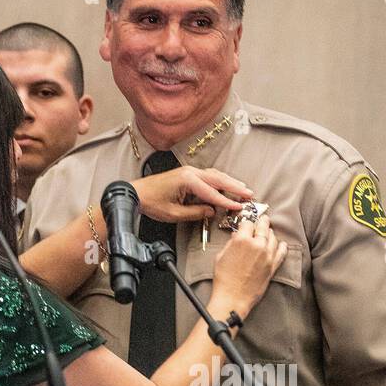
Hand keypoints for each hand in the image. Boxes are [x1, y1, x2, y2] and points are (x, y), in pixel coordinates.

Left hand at [134, 165, 252, 223]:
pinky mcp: (187, 174)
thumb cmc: (152, 203)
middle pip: (218, 179)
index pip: (212, 193)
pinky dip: (220, 180)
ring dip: (229, 181)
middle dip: (235, 186)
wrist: (137, 192)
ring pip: (215, 175)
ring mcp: (189, 171)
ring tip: (243, 188)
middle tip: (249, 194)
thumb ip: (195, 212)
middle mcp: (190, 172)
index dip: (227, 201)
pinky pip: (208, 176)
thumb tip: (211, 211)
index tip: (239, 206)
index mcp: (187, 180)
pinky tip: (227, 185)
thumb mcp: (174, 214)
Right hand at [210, 212, 286, 319]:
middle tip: (263, 219)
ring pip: (273, 238)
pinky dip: (282, 247)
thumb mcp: (221, 256)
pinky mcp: (273, 266)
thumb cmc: (224, 279)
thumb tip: (236, 236)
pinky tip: (282, 244)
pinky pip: (281, 253)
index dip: (246, 224)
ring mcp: (267, 255)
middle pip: (263, 227)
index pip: (247, 223)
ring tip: (268, 233)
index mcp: (242, 240)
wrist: (233, 298)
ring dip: (270, 234)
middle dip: (262, 222)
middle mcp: (257, 245)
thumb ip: (231, 243)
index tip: (246, 225)